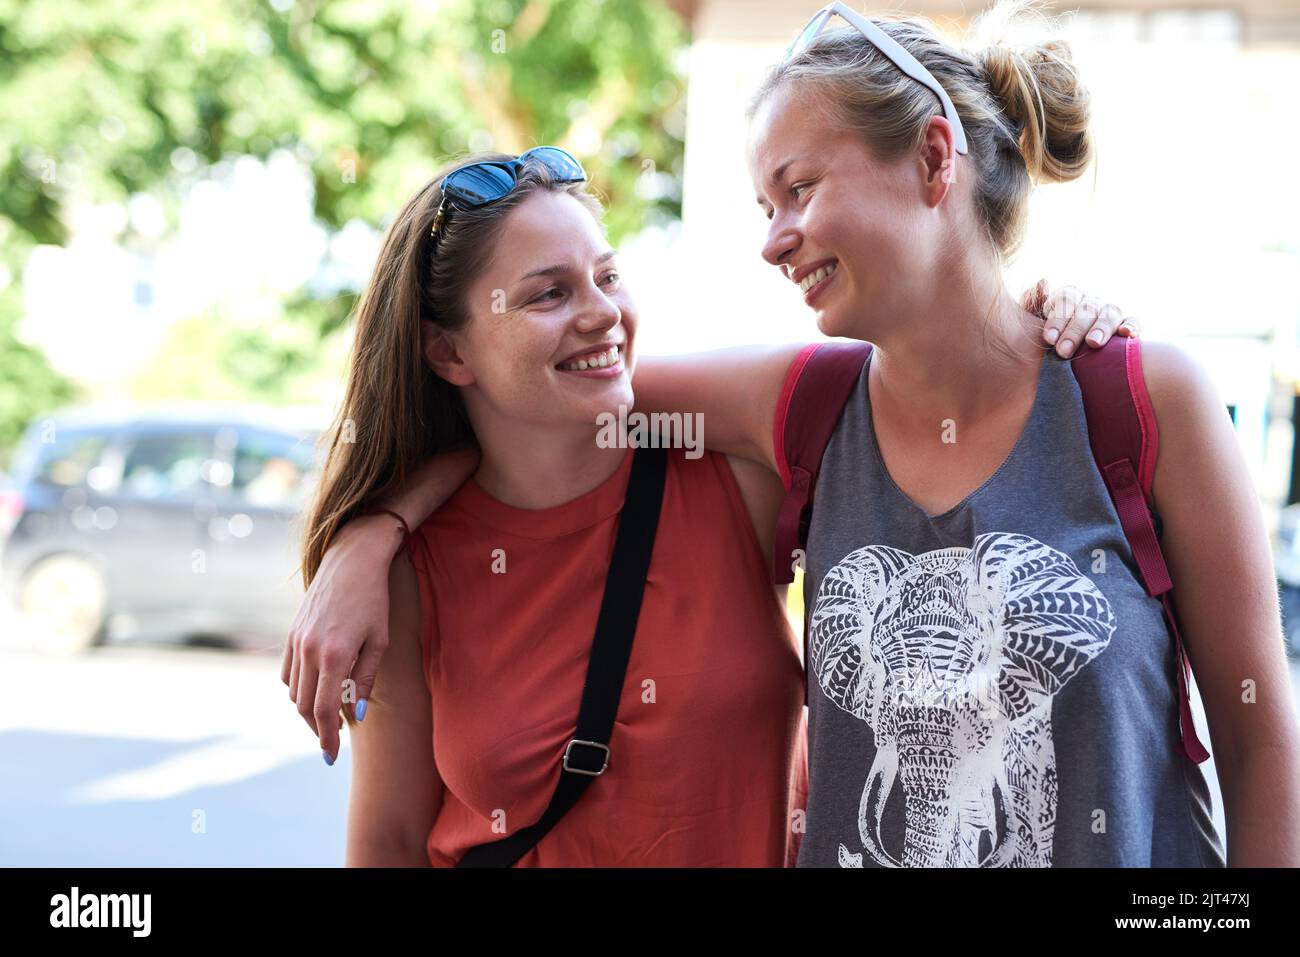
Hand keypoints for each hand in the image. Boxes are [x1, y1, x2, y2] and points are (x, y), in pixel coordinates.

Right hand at [283, 513, 404, 764]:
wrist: (352, 560)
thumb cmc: (374, 601)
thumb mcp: (379, 642)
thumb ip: (365, 679)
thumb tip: (355, 713)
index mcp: (335, 656)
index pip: (325, 710)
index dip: (327, 738)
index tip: (331, 757)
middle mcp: (310, 650)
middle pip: (305, 706)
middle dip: (317, 728)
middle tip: (332, 739)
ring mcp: (296, 641)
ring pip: (293, 691)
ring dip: (307, 710)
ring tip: (326, 717)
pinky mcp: (291, 633)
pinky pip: (287, 673)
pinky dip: (297, 688)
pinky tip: (313, 691)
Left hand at [1020, 279, 1140, 357]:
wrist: (1064, 357)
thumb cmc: (1048, 341)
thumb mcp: (1033, 325)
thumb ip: (1033, 305)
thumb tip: (1042, 283)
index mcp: (1067, 299)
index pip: (1065, 299)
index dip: (1057, 318)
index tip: (1049, 339)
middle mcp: (1089, 303)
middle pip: (1086, 308)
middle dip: (1074, 330)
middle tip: (1064, 351)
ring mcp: (1109, 312)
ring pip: (1110, 313)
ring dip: (1102, 327)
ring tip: (1093, 343)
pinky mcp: (1126, 325)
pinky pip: (1133, 321)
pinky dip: (1131, 326)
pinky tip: (1127, 335)